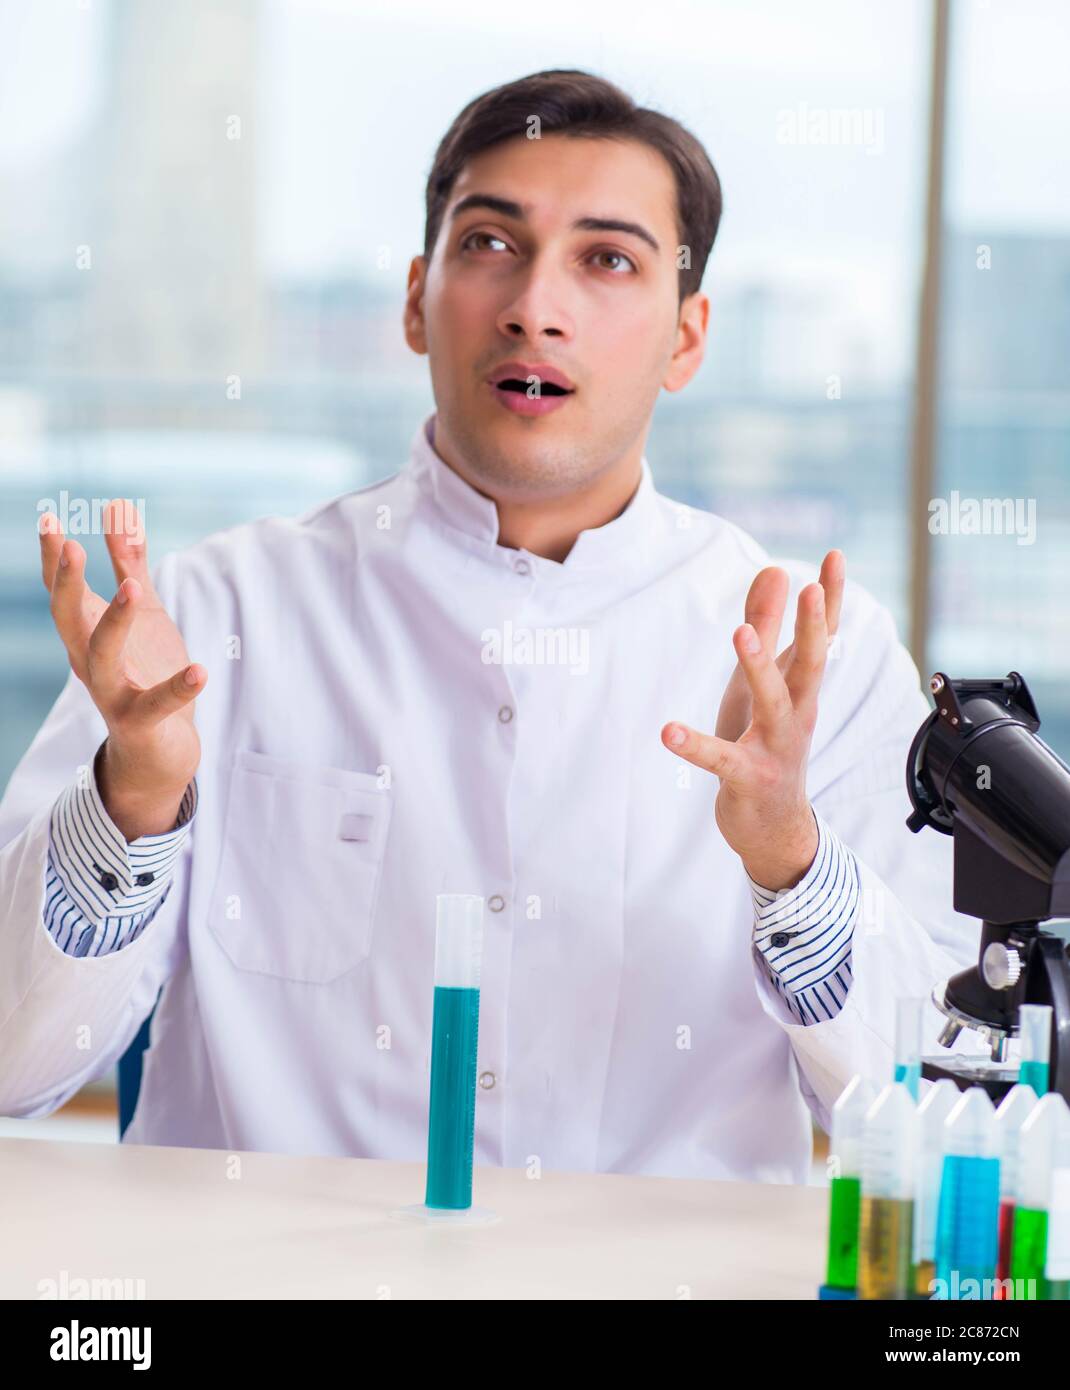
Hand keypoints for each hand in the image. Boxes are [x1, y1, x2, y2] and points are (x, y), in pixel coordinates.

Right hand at [38, 499, 206, 839]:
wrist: (159, 749)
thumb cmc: (148, 671)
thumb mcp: (144, 613)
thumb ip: (131, 565)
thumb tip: (119, 510)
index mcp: (87, 635)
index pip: (61, 592)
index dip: (51, 559)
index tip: (48, 519)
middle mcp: (90, 663)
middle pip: (67, 620)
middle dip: (66, 583)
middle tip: (71, 544)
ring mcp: (112, 693)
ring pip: (102, 658)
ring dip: (115, 622)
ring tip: (135, 589)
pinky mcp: (141, 721)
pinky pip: (157, 704)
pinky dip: (179, 688)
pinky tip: (200, 670)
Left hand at [661, 551, 844, 891]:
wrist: (775, 827)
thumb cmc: (766, 743)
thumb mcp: (762, 682)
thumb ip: (766, 627)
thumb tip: (776, 569)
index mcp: (801, 688)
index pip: (824, 638)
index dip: (830, 598)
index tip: (835, 555)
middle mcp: (797, 713)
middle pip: (812, 665)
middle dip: (812, 627)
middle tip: (808, 587)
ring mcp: (775, 747)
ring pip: (773, 704)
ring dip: (759, 668)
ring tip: (740, 632)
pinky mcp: (747, 777)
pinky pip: (721, 759)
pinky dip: (695, 746)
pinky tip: (668, 731)